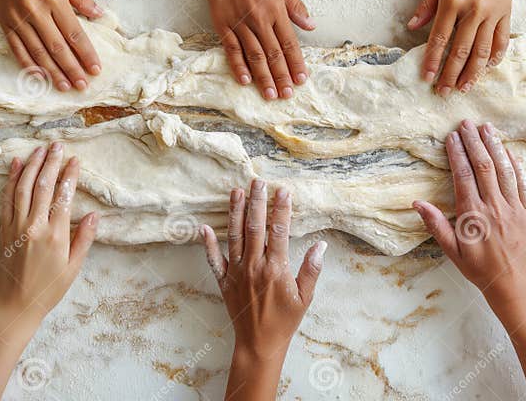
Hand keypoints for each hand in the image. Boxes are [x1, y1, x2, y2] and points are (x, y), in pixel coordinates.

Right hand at [0, 0, 102, 91]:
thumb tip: (100, 15)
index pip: (74, 33)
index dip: (86, 54)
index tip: (96, 69)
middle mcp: (36, 11)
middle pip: (57, 47)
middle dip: (72, 69)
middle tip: (83, 85)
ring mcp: (19, 19)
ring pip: (38, 52)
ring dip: (53, 72)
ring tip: (65, 86)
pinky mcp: (6, 23)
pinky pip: (18, 48)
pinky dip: (29, 64)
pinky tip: (40, 76)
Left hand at [0, 143, 97, 324]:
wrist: (15, 305)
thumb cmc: (48, 289)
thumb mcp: (74, 267)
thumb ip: (84, 238)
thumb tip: (94, 214)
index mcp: (55, 235)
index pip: (63, 196)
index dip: (70, 175)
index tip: (75, 160)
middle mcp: (34, 226)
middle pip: (43, 186)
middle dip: (51, 163)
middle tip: (58, 145)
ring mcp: (16, 226)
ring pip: (23, 187)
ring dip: (32, 165)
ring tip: (40, 148)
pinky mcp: (3, 229)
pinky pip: (7, 199)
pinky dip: (11, 179)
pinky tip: (15, 164)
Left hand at [201, 180, 326, 359]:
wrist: (259, 343)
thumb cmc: (285, 321)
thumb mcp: (305, 297)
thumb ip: (311, 269)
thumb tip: (321, 245)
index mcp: (276, 268)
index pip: (279, 231)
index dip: (281, 208)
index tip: (283, 190)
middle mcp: (254, 265)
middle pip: (255, 227)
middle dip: (257, 201)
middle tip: (258, 181)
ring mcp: (237, 272)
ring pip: (235, 236)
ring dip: (235, 213)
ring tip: (236, 191)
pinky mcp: (224, 281)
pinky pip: (214, 260)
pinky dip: (208, 244)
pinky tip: (204, 228)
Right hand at [205, 0, 314, 99]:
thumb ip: (296, 8)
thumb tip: (312, 26)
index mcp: (276, 11)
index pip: (289, 44)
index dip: (296, 64)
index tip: (301, 80)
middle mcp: (260, 20)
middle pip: (274, 54)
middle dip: (282, 77)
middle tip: (287, 95)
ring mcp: (240, 23)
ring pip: (255, 56)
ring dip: (263, 77)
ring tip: (270, 94)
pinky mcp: (223, 24)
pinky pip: (232, 49)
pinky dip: (238, 65)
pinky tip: (245, 80)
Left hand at [408, 0, 513, 94]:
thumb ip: (426, 6)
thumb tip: (411, 27)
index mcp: (453, 1)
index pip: (440, 38)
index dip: (433, 60)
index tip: (427, 77)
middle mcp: (473, 10)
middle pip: (461, 50)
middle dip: (451, 74)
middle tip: (444, 92)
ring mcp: (492, 13)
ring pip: (482, 51)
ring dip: (472, 73)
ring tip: (464, 88)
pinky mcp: (506, 13)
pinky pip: (501, 40)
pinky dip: (495, 57)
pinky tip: (487, 69)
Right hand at [412, 120, 525, 306]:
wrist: (514, 284)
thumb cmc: (478, 268)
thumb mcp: (451, 251)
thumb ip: (436, 225)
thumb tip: (417, 204)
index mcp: (473, 215)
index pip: (464, 176)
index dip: (457, 153)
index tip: (452, 137)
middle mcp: (494, 207)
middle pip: (484, 166)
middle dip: (474, 142)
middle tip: (466, 123)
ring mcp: (514, 208)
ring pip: (504, 170)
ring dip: (495, 146)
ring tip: (487, 128)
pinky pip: (522, 182)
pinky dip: (515, 164)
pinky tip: (508, 151)